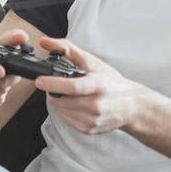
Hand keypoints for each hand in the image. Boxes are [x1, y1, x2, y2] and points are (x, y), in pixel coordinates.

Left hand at [34, 38, 149, 135]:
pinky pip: (66, 120)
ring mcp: (92, 119)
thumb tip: (45, 42)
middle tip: (56, 84)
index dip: (52, 83)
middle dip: (53, 91)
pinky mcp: (88, 129)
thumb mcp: (93, 63)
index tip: (39, 80)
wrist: (131, 106)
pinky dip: (65, 111)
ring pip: (61, 111)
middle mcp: (96, 104)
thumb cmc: (111, 82)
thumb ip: (68, 50)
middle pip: (62, 100)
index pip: (72, 86)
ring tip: (68, 94)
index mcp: (98, 85)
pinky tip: (74, 104)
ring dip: (58, 101)